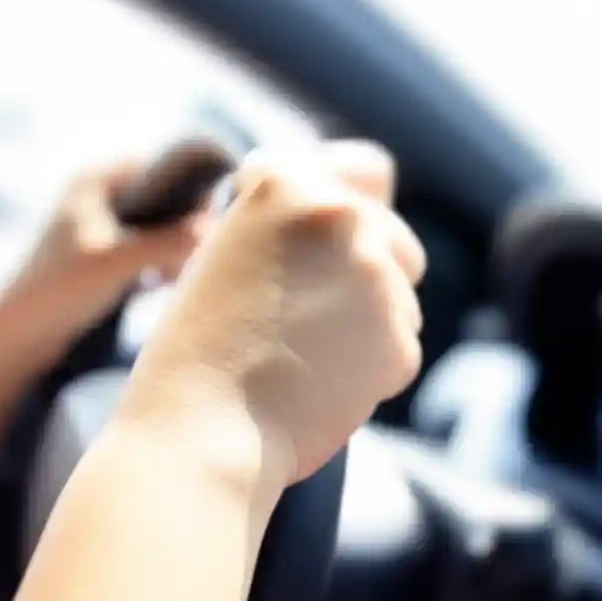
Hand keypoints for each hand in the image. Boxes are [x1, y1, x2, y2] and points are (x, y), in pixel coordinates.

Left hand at [0, 162, 205, 373]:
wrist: (19, 339)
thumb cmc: (59, 292)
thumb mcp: (118, 262)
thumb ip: (167, 242)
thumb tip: (215, 229)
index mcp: (94, 182)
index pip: (158, 168)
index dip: (188, 190)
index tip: (208, 221)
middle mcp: (98, 198)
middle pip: (162, 201)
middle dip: (184, 229)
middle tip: (194, 257)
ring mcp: (101, 230)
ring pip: (157, 231)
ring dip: (174, 252)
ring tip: (175, 277)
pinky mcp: (104, 262)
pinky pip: (147, 254)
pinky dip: (161, 268)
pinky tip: (163, 288)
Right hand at [117, 141, 425, 485]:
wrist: (200, 429)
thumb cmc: (199, 348)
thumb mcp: (231, 250)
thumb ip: (293, 225)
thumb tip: (362, 212)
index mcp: (288, 184)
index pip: (365, 171)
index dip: (347, 213)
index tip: (320, 247)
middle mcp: (341, 216)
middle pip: (396, 240)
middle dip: (370, 275)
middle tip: (309, 321)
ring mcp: (376, 277)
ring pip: (402, 300)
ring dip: (370, 327)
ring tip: (301, 357)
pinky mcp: (398, 339)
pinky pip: (399, 352)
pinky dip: (371, 374)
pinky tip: (318, 387)